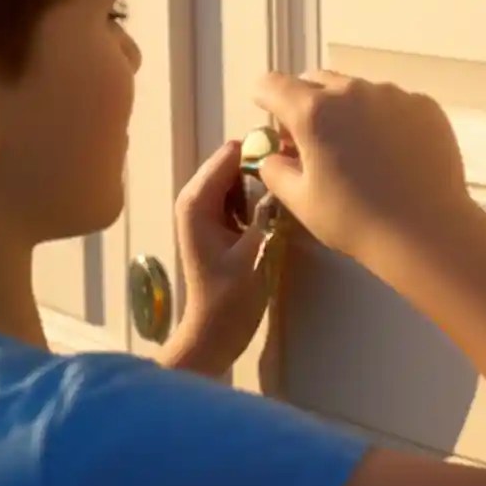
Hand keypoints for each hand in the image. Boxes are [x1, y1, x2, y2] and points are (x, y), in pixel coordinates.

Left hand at [160, 141, 269, 377]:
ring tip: (284, 198)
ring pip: (236, 177)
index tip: (290, 162)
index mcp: (197, 203)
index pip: (229, 155)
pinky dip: (254, 198)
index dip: (259, 152)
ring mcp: (203, 209)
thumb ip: (264, 213)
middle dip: (260, 167)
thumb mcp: (252, 254)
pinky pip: (237, 194)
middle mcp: (194, 198)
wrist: (214, 332)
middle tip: (292, 181)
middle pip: (232, 161)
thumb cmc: (230, 299)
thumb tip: (280, 179)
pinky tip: (271, 214)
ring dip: (259, 184)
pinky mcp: (214, 220)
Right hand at [252, 70, 474, 265]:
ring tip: (360, 150)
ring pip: (356, 91)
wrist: (427, 231)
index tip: (269, 113)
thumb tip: (272, 154)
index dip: (265, 98)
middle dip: (307, 103)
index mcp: (313, 112)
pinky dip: (383, 119)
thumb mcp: (300, 200)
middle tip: (314, 139)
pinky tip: (393, 154)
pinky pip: (392, 103)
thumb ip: (275, 169)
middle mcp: (351, 91)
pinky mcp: (424, 105)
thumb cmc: (355, 220)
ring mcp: (392, 94)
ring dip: (347, 110)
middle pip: (316, 82)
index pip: (272, 85)